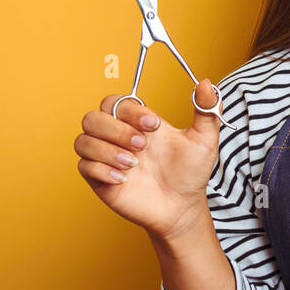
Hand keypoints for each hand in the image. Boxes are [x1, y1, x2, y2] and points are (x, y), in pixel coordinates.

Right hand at [74, 80, 224, 240]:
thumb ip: (207, 110)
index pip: (116, 103)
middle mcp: (117, 137)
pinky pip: (84, 167)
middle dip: (116, 129)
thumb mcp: (204, 140)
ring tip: (133, 164)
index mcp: (137, 122)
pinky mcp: (99, 179)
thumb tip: (206, 83)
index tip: (154, 125)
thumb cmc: (190, 172)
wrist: (183, 207)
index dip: (131, 111)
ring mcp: (106, 158)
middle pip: (92, 118)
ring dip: (106, 150)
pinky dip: (102, 170)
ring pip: (83, 141)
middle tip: (142, 146)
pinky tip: (124, 179)